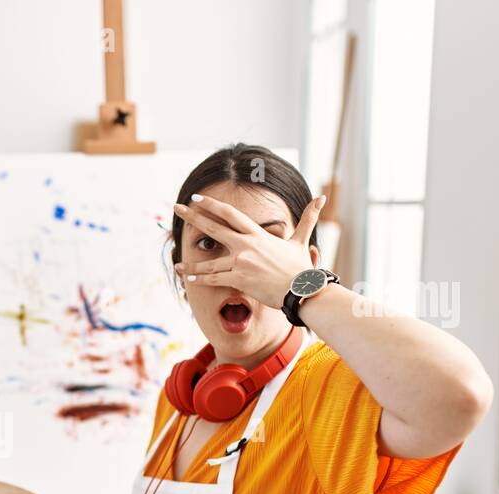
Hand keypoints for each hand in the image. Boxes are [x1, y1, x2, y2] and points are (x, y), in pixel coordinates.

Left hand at [173, 193, 326, 307]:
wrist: (302, 290)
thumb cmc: (300, 267)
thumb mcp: (301, 240)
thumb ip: (308, 218)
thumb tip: (322, 198)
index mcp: (257, 234)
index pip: (230, 214)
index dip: (212, 205)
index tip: (196, 199)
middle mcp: (246, 245)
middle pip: (213, 228)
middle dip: (192, 217)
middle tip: (177, 209)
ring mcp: (241, 262)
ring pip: (210, 262)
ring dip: (192, 264)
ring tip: (177, 264)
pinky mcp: (239, 280)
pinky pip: (214, 279)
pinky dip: (201, 280)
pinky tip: (189, 280)